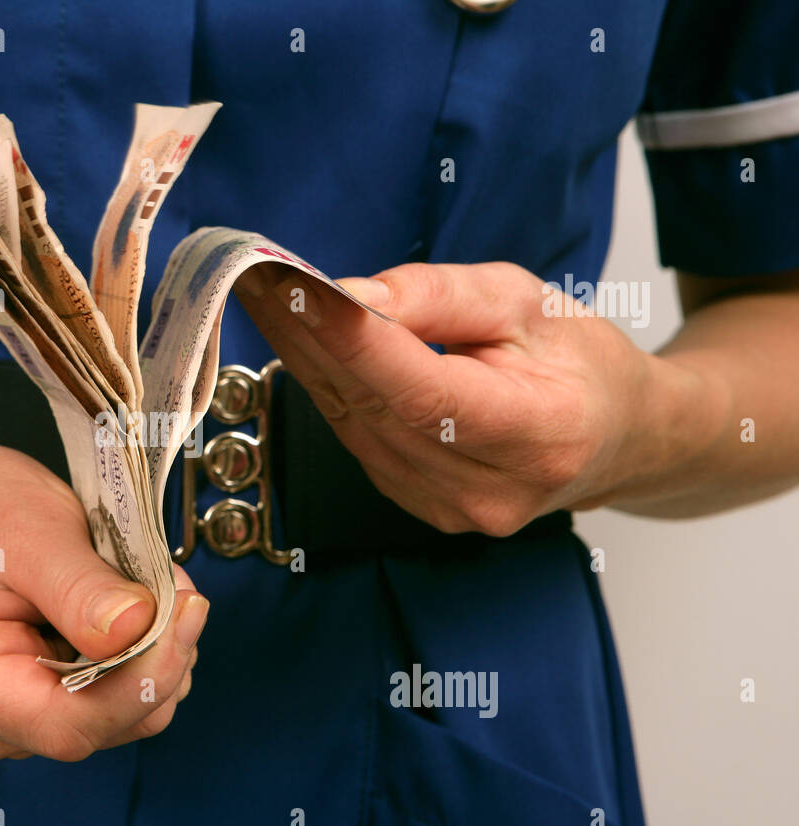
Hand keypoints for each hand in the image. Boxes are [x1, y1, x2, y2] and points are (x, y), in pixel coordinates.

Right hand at [0, 434, 207, 760]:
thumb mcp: (23, 528)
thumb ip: (77, 586)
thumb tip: (137, 629)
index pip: (68, 725)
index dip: (141, 681)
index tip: (185, 611)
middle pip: (103, 724)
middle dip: (157, 658)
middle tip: (174, 583)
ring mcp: (13, 718)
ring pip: (120, 717)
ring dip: (153, 654)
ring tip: (142, 585)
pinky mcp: (43, 704)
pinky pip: (115, 699)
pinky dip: (140, 654)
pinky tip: (129, 607)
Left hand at [235, 261, 700, 534]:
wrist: (614, 438)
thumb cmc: (577, 361)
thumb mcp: (527, 301)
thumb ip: (442, 298)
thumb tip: (353, 296)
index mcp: (539, 433)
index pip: (426, 391)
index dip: (354, 343)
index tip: (296, 289)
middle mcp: (489, 489)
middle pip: (377, 407)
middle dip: (309, 335)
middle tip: (252, 273)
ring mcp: (451, 510)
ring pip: (354, 424)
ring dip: (303, 357)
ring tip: (263, 295)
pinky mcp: (419, 507)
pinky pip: (357, 439)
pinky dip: (327, 386)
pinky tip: (299, 340)